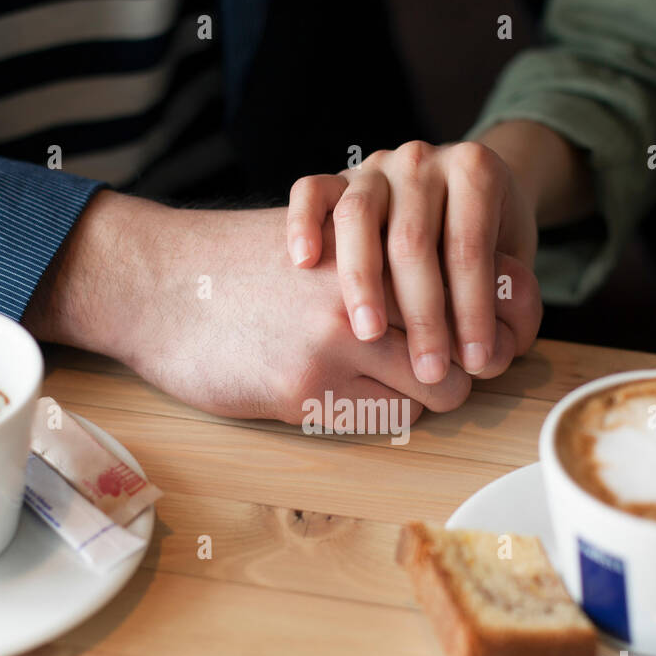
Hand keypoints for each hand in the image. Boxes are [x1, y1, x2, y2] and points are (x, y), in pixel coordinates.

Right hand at [24, 191, 483, 424]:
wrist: (158, 286)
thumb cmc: (241, 264)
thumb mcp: (323, 239)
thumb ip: (384, 257)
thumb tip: (458, 292)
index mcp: (377, 237)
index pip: (482, 281)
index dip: (497, 314)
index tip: (491, 333)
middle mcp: (369, 284)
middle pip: (473, 340)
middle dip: (470, 361)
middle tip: (450, 367)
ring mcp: (340, 340)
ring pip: (442, 388)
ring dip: (428, 392)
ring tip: (392, 381)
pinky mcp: (308, 391)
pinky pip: (388, 418)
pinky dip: (383, 412)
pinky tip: (347, 393)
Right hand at [286, 140, 540, 382]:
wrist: (453, 190)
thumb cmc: (482, 243)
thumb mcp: (511, 258)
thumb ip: (507, 297)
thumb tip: (490, 358)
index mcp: (475, 171)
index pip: (469, 250)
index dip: (474, 312)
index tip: (475, 364)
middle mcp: (421, 162)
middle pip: (412, 242)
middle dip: (422, 315)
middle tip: (428, 370)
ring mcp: (373, 170)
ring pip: (357, 220)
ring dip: (362, 282)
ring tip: (369, 335)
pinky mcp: (334, 180)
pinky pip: (311, 192)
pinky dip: (304, 223)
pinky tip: (305, 262)